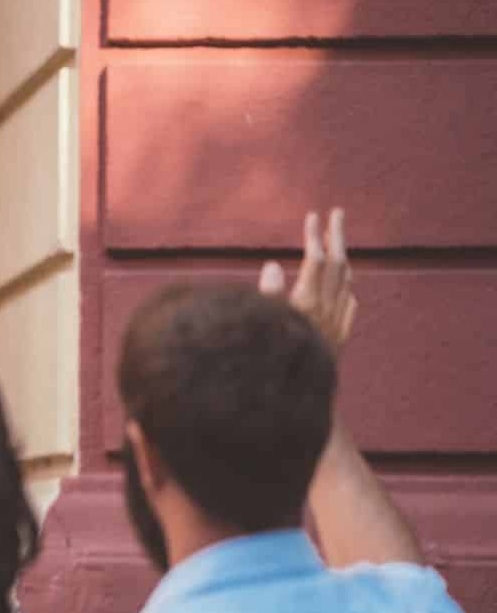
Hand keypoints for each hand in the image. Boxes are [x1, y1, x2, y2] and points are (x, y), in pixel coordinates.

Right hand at [261, 208, 356, 348]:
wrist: (299, 399)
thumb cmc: (270, 358)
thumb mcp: (262, 323)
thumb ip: (268, 293)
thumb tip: (273, 265)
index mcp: (306, 303)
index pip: (316, 260)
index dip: (314, 236)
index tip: (312, 216)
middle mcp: (327, 310)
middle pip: (338, 264)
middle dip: (337, 235)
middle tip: (336, 213)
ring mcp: (337, 323)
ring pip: (347, 281)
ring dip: (344, 257)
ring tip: (339, 243)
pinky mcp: (340, 336)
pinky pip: (350, 303)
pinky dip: (348, 286)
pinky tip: (346, 284)